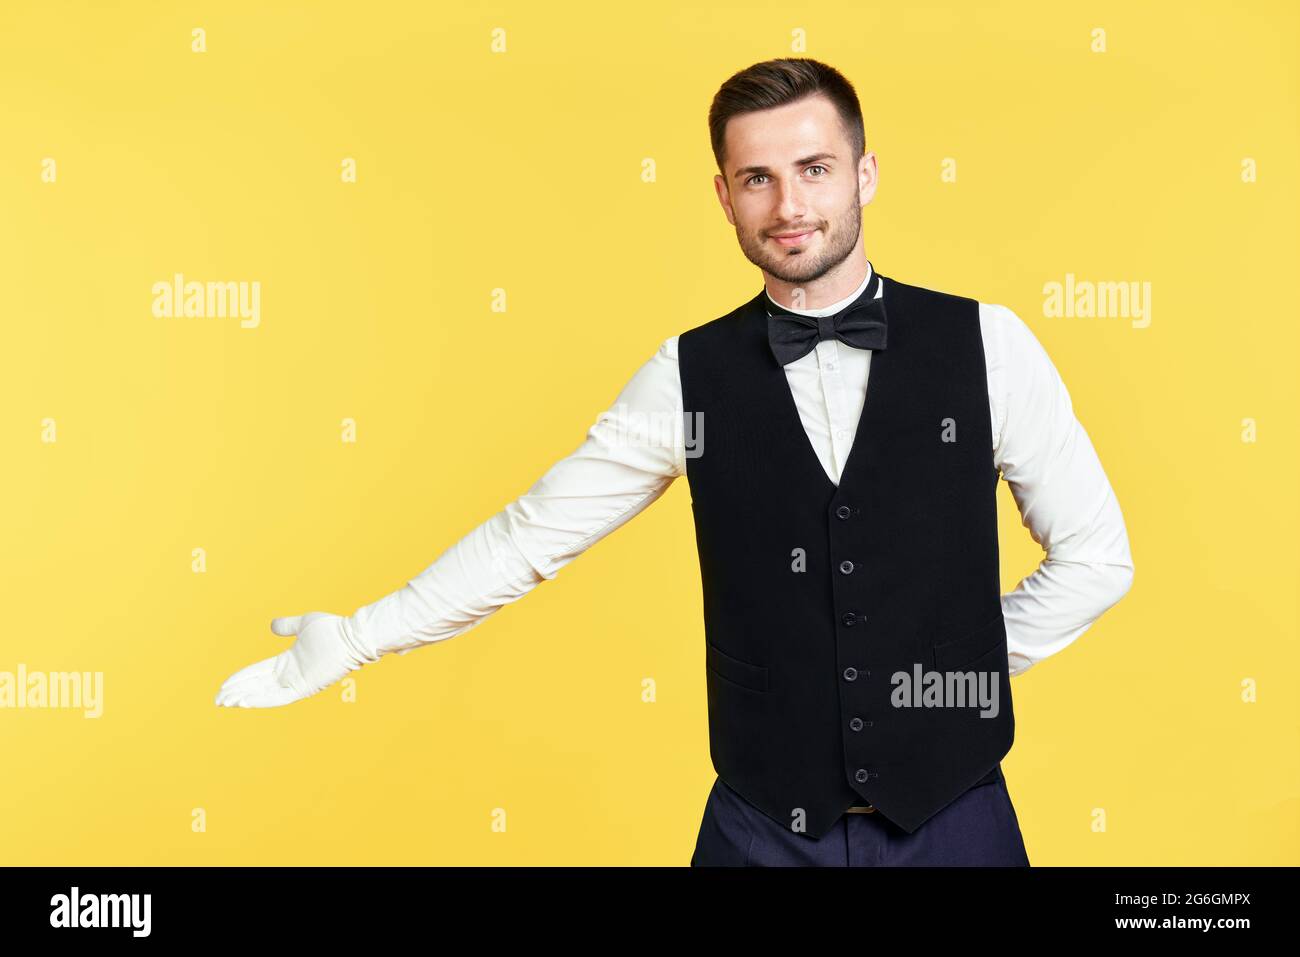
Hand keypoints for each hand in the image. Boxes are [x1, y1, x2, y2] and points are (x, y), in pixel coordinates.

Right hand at [215, 612, 375, 707]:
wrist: (351, 634)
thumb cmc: (333, 629)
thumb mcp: (304, 624)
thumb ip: (288, 626)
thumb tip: (272, 625)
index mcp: (287, 661)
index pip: (258, 672)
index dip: (241, 679)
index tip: (224, 684)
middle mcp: (290, 674)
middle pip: (258, 686)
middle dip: (238, 692)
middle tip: (218, 700)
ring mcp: (297, 682)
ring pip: (265, 695)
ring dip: (245, 699)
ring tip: (226, 702)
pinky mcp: (305, 688)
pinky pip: (279, 698)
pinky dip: (262, 700)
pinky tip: (245, 702)